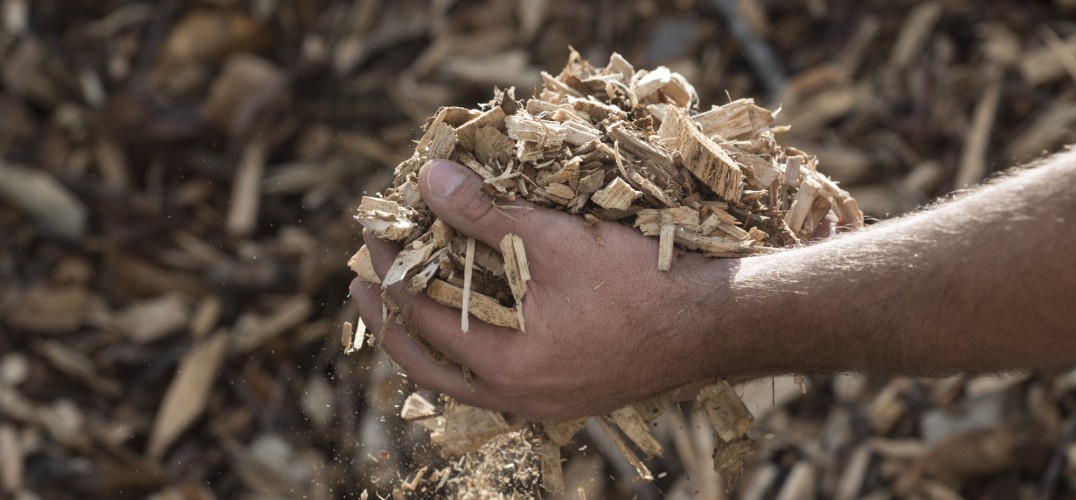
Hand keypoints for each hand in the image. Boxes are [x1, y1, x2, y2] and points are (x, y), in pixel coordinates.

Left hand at [350, 160, 730, 419]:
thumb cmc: (638, 282)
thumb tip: (430, 179)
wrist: (714, 325)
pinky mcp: (572, 397)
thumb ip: (485, 212)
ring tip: (410, 306)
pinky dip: (474, 352)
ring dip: (431, 341)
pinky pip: (500, 383)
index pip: (421, 316)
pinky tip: (478, 326)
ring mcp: (547, 403)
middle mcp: (519, 398)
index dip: (390, 272)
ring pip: (464, 382)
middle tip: (362, 287)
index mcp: (506, 365)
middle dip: (389, 322)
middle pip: (428, 367)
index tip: (372, 238)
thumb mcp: (554, 239)